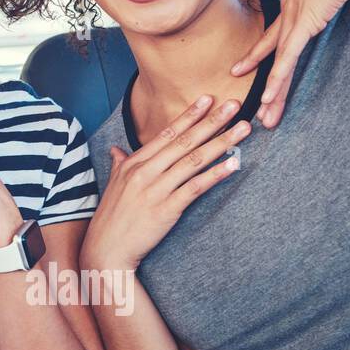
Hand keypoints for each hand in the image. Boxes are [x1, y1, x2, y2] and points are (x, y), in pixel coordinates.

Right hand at [81, 96, 248, 271]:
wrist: (107, 249)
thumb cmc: (112, 217)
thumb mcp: (113, 185)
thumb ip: (119, 164)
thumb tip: (117, 149)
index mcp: (133, 163)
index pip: (166, 134)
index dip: (188, 116)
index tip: (207, 100)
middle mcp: (144, 172)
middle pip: (183, 142)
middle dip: (211, 121)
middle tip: (233, 104)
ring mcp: (155, 190)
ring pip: (193, 161)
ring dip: (221, 143)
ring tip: (242, 129)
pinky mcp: (166, 209)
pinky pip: (195, 188)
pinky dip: (215, 175)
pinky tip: (233, 165)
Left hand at [231, 0, 349, 127]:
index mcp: (291, 6)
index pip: (271, 39)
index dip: (255, 56)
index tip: (240, 69)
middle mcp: (287, 16)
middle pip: (272, 59)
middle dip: (265, 87)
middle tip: (255, 110)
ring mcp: (292, 20)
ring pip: (278, 65)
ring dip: (272, 93)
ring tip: (262, 115)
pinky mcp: (303, 24)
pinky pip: (287, 58)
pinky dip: (277, 79)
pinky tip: (268, 97)